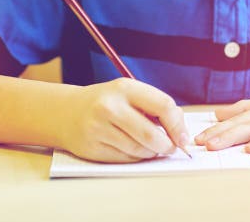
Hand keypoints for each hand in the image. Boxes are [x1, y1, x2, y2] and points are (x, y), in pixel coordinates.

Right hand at [60, 78, 189, 162]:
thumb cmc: (105, 102)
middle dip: (167, 146)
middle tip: (170, 148)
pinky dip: (135, 158)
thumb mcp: (128, 93)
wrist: (66, 112)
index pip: (163, 105)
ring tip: (149, 146)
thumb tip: (181, 131)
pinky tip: (131, 149)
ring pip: (139, 151)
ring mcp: (99, 128)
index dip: (178, 125)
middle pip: (152, 135)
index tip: (183, 137)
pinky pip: (125, 160)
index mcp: (124, 88)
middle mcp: (110, 106)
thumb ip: (154, 106)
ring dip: (151, 153)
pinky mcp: (92, 148)